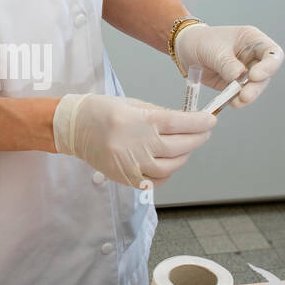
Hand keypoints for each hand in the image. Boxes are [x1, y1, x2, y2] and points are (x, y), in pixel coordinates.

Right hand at [53, 94, 216, 187]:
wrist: (74, 128)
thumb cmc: (103, 111)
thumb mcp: (133, 105)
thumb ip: (160, 115)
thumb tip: (187, 123)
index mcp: (138, 121)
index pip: (179, 124)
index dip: (199, 123)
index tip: (210, 120)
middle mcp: (136, 144)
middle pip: (179, 146)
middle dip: (197, 138)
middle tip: (204, 132)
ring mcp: (132, 165)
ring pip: (171, 166)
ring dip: (185, 156)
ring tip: (187, 147)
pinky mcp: (127, 178)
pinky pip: (156, 180)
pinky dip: (168, 172)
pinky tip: (170, 161)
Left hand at [173, 23, 283, 106]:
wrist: (184, 49)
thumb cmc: (200, 41)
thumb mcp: (213, 50)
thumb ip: (227, 63)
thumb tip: (239, 78)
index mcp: (252, 40)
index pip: (272, 53)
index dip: (269, 66)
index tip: (254, 76)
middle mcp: (252, 56)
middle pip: (265, 74)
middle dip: (256, 87)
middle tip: (245, 96)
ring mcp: (244, 71)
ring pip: (254, 87)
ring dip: (248, 96)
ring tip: (237, 102)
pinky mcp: (234, 84)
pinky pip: (240, 94)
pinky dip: (237, 100)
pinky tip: (231, 103)